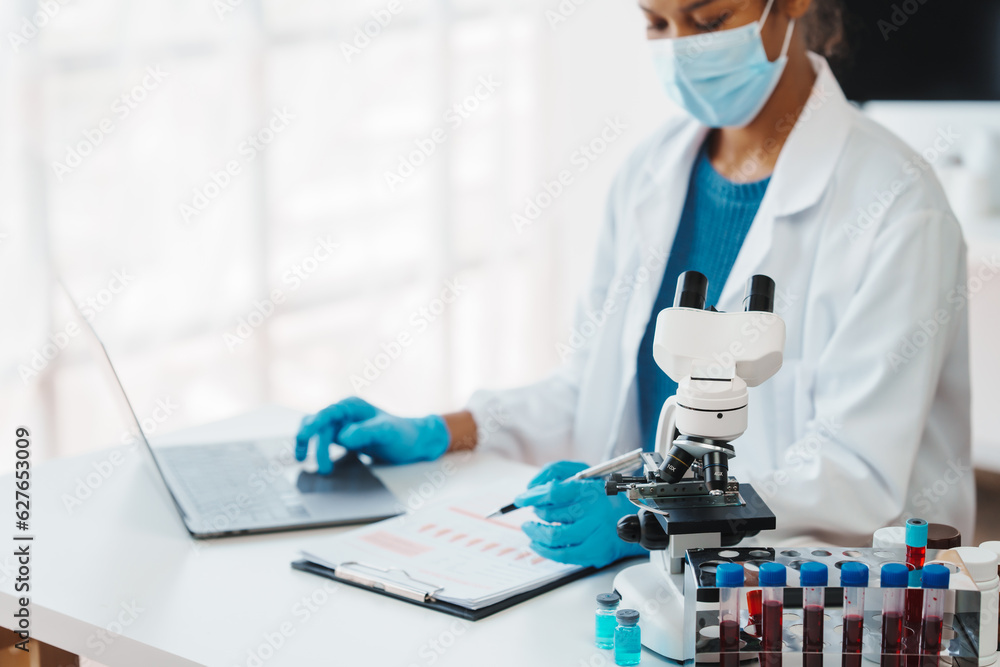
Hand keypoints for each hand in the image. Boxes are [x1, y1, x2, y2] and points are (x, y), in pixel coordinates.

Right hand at [295, 397, 449, 473]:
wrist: (414, 443)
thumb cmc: (403, 434)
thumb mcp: (387, 433)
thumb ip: (366, 432)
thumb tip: (343, 437)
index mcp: (353, 406)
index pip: (327, 414)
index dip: (313, 425)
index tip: (304, 437)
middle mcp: (344, 413)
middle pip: (319, 426)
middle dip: (316, 446)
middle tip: (323, 469)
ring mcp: (342, 425)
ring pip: (317, 433)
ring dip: (313, 448)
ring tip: (316, 467)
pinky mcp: (343, 437)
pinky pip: (323, 442)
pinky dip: (317, 451)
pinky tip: (316, 463)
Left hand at [514, 460, 646, 567]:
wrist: (633, 519)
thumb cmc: (604, 496)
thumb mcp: (584, 474)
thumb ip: (557, 471)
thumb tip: (533, 486)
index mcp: (590, 490)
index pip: (554, 492)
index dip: (532, 496)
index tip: (521, 499)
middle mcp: (593, 512)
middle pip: (551, 514)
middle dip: (536, 513)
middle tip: (533, 511)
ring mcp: (594, 534)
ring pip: (554, 536)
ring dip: (535, 533)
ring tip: (529, 528)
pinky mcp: (595, 552)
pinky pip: (563, 555)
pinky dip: (545, 550)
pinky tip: (537, 543)